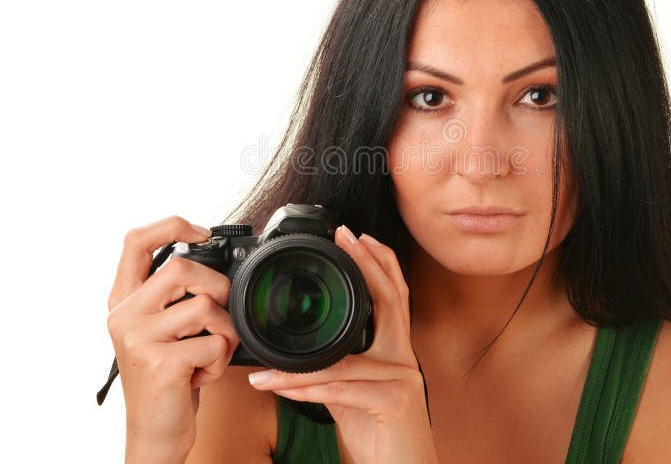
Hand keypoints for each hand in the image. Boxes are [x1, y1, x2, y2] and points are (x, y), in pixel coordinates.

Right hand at [106, 216, 241, 462]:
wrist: (154, 430)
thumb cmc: (167, 374)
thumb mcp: (158, 329)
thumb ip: (171, 295)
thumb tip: (211, 258)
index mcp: (123, 299)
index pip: (135, 241)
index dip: (171, 225)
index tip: (201, 232)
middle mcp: (124, 315)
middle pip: (183, 268)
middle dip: (218, 287)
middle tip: (219, 315)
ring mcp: (138, 339)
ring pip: (206, 306)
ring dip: (225, 331)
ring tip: (210, 350)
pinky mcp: (159, 365)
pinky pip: (215, 344)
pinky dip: (222, 361)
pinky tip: (203, 374)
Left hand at [248, 225, 439, 463]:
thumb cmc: (379, 434)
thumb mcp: (352, 395)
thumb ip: (336, 368)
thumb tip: (303, 356)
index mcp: (395, 351)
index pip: (393, 295)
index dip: (379, 262)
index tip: (358, 236)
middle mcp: (404, 358)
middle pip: (391, 298)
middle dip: (368, 262)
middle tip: (346, 235)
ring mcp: (404, 378)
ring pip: (347, 355)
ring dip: (300, 359)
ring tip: (266, 358)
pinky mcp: (396, 402)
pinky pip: (341, 388)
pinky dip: (305, 387)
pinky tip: (279, 386)